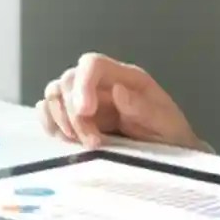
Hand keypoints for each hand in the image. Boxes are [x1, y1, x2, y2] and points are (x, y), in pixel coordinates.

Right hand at [35, 53, 209, 151]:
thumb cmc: (170, 134)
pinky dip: (51, 125)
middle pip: (68, 80)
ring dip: (61, 120)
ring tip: (81, 143)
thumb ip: (143, 108)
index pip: (92, 64)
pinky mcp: (75, 119)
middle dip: (73, 113)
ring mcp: (85, 100)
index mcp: (125, 77)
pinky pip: (48, 112)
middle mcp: (102, 84)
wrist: (171, 156)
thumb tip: (117, 91)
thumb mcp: (166, 123)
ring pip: (54, 94)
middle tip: (92, 141)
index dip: (82, 83)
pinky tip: (67, 140)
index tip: (86, 112)